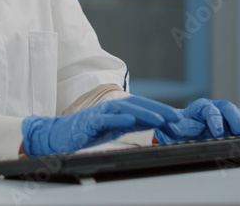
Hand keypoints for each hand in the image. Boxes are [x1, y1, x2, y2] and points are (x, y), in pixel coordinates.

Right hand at [22, 95, 182, 155]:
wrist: (62, 135)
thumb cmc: (90, 131)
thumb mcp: (117, 127)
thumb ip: (135, 123)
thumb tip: (159, 123)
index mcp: (119, 108)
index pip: (143, 106)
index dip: (160, 109)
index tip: (177, 118)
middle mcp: (111, 107)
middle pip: (137, 104)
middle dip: (158, 109)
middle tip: (175, 118)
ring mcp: (100, 113)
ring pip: (125, 109)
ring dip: (143, 113)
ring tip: (159, 119)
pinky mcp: (89, 122)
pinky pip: (105, 120)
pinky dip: (118, 119)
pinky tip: (130, 122)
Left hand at [153, 98, 239, 143]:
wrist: (180, 133)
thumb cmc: (176, 130)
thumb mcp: (174, 129)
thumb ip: (181, 128)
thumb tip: (189, 128)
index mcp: (199, 108)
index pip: (209, 109)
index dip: (214, 119)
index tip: (217, 132)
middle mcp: (214, 109)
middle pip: (227, 108)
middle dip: (235, 118)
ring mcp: (226, 117)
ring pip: (238, 115)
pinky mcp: (234, 126)